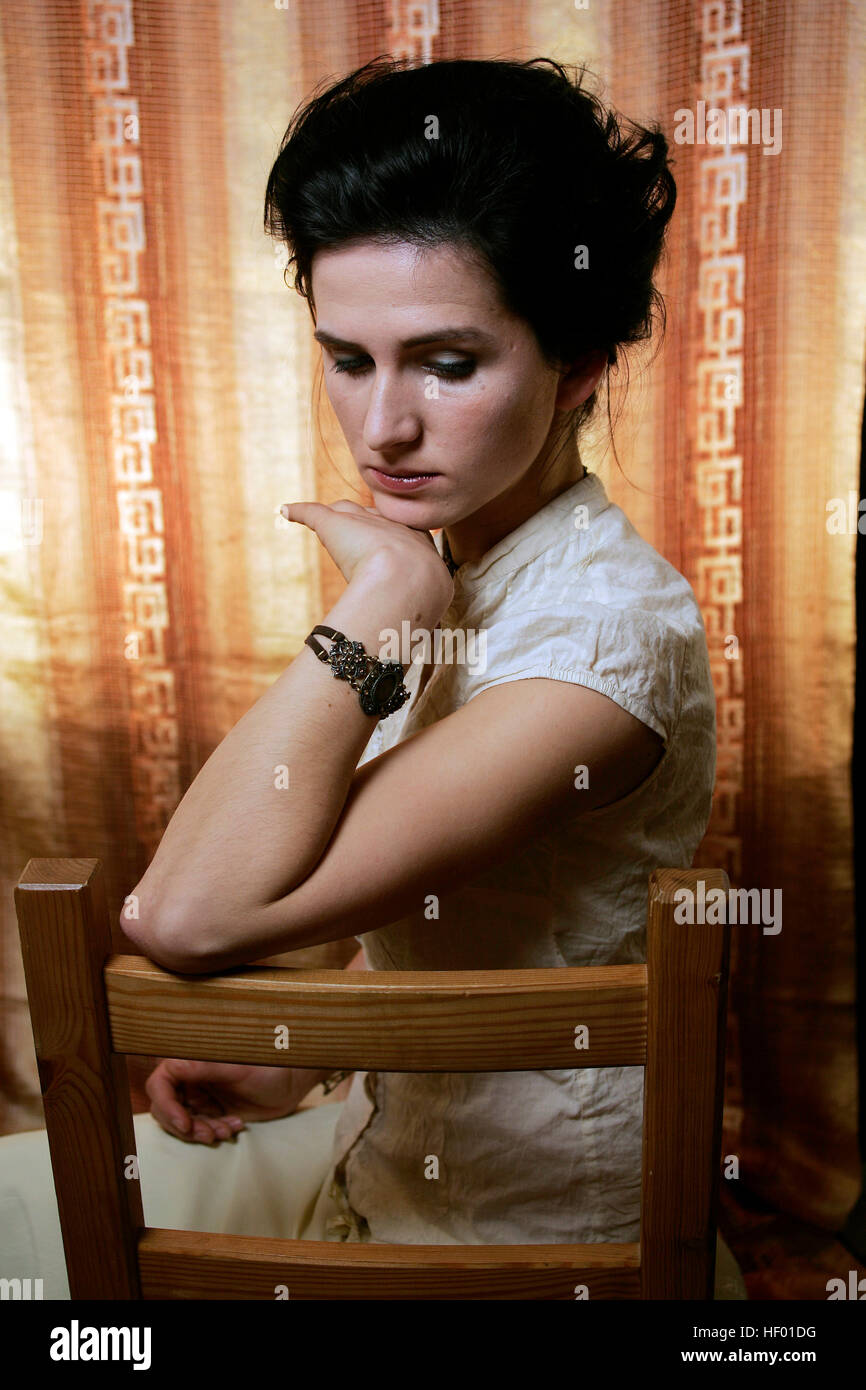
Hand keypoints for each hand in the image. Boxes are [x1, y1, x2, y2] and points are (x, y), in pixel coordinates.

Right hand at [145, 1059, 318, 1143]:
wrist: (294, 1080)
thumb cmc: (269, 1065)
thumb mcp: (238, 1067)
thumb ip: (204, 1067)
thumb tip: (172, 1066)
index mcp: (193, 1062)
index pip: (160, 1084)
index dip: (166, 1106)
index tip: (185, 1124)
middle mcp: (192, 1080)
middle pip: (167, 1109)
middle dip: (185, 1126)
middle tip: (210, 1134)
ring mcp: (202, 1098)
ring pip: (183, 1124)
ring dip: (201, 1132)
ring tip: (227, 1130)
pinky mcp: (214, 1113)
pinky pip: (202, 1130)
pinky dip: (215, 1132)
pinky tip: (237, 1126)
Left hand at [281, 499, 452, 614]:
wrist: (404, 584)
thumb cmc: (417, 603)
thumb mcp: (425, 610)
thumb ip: (420, 621)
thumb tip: (419, 638)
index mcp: (420, 546)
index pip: (402, 534)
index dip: (392, 539)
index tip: (387, 550)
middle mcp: (392, 528)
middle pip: (374, 518)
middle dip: (365, 521)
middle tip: (354, 531)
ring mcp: (363, 524)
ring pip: (347, 511)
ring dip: (335, 515)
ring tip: (321, 517)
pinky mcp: (334, 525)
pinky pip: (313, 513)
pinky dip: (299, 512)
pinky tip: (286, 512)